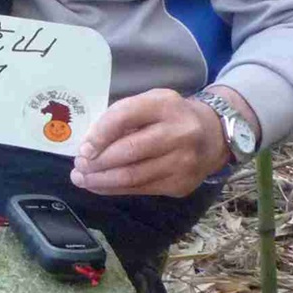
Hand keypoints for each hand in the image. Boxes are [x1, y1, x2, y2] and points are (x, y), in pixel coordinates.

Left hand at [71, 88, 230, 197]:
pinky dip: (115, 189)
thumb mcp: (150, 103)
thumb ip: (121, 116)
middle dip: (97, 162)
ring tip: (82, 179)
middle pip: (128, 151)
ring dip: (101, 180)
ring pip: (132, 176)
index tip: (83, 148)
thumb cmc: (170, 117)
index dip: (99, 134)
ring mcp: (183, 161)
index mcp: (165, 105)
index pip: (125, 117)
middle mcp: (179, 133)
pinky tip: (100, 186)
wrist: (213, 136)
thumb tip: (89, 146)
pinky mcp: (182, 184)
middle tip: (78, 167)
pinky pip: (141, 189)